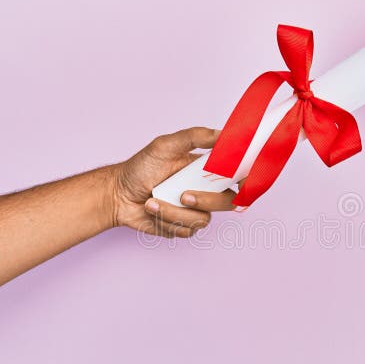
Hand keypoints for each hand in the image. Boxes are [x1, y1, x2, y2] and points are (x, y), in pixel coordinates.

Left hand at [110, 127, 237, 237]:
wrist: (117, 194)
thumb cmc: (140, 168)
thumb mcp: (165, 145)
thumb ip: (195, 137)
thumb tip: (222, 133)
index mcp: (206, 171)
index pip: (237, 175)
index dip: (247, 179)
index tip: (243, 180)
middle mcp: (205, 191)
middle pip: (227, 202)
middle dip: (206, 200)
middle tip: (183, 195)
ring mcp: (195, 210)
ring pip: (202, 220)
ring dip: (173, 212)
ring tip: (152, 201)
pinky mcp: (182, 227)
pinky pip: (186, 230)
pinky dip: (166, 220)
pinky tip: (152, 210)